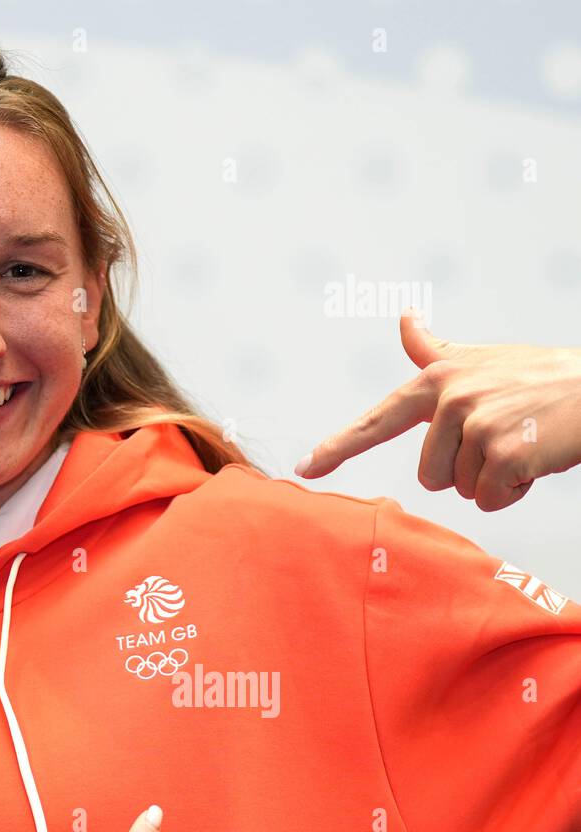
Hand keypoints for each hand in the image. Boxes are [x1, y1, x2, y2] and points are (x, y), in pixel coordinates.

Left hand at [294, 309, 580, 511]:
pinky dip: (514, 491)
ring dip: (494, 480)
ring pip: (461, 489)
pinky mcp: (505, 453)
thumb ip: (434, 351)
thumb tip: (405, 319)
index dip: (337, 447)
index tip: (304, 468)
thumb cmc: (539, 378)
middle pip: (428, 476)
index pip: (376, 420)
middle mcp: (451, 400)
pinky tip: (535, 460)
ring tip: (522, 443)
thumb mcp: (481, 361)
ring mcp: (477, 426)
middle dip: (465, 471)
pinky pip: (490, 499)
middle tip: (503, 438)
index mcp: (437, 380)